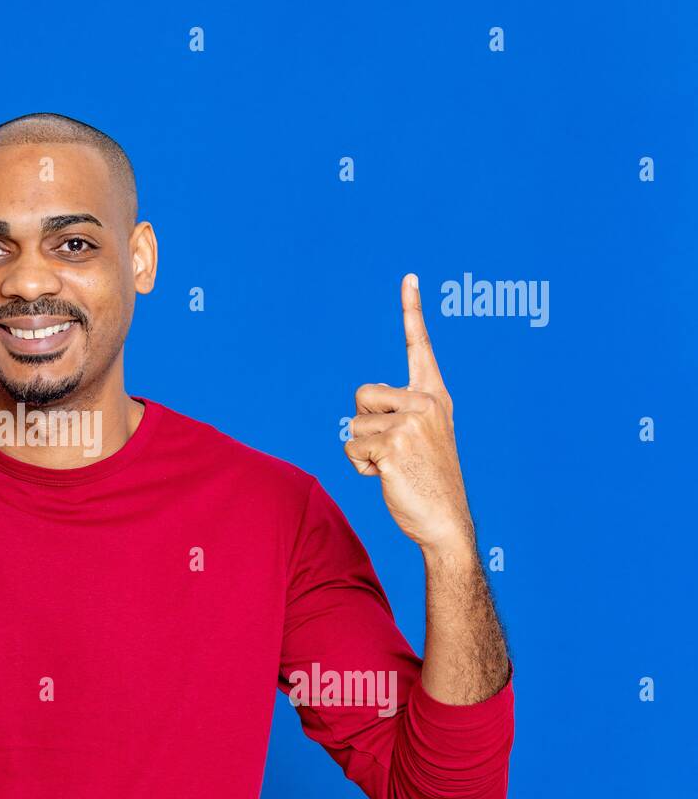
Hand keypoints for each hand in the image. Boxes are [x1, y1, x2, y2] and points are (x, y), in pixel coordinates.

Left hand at [343, 274, 473, 551]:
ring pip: (353, 425)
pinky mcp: (392, 446)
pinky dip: (360, 467)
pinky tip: (388, 478)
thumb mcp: (422, 438)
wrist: (446, 521)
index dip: (412, 311)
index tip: (409, 277)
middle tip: (393, 451)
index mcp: (435, 397)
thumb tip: (361, 410)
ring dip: (362, 451)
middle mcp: (426, 404)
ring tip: (394, 467)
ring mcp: (410, 424)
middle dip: (364, 424)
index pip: (420, 347)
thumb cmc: (428, 481)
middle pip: (361, 394)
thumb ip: (400, 413)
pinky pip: (351, 448)